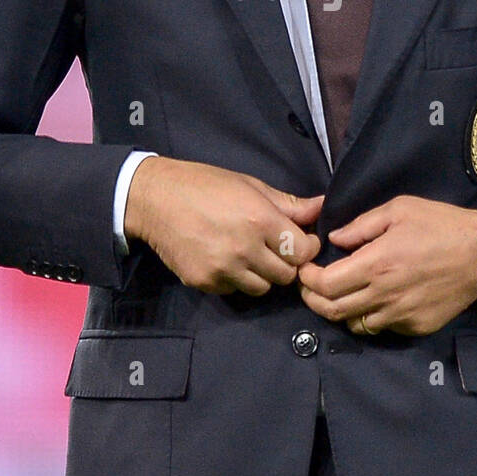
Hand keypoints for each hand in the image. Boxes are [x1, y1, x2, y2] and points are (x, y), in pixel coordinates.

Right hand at [124, 156, 322, 295]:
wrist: (155, 199)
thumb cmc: (205, 185)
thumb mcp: (250, 185)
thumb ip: (288, 204)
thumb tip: (321, 207)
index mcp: (260, 220)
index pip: (303, 252)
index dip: (306, 247)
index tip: (299, 241)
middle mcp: (244, 249)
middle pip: (286, 275)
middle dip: (286, 263)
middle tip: (275, 249)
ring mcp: (223, 269)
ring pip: (262, 288)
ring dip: (262, 275)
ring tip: (250, 255)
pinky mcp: (205, 282)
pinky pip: (234, 290)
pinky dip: (236, 279)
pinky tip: (225, 259)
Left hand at [296, 195, 476, 336]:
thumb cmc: (441, 225)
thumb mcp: (399, 209)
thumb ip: (361, 226)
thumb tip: (335, 239)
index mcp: (376, 264)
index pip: (326, 285)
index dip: (307, 280)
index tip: (304, 270)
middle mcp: (384, 295)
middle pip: (333, 311)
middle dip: (314, 299)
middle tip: (311, 287)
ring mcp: (401, 315)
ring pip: (355, 324)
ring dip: (341, 311)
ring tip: (341, 294)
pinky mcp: (416, 327)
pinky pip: (382, 327)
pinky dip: (370, 317)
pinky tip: (374, 300)